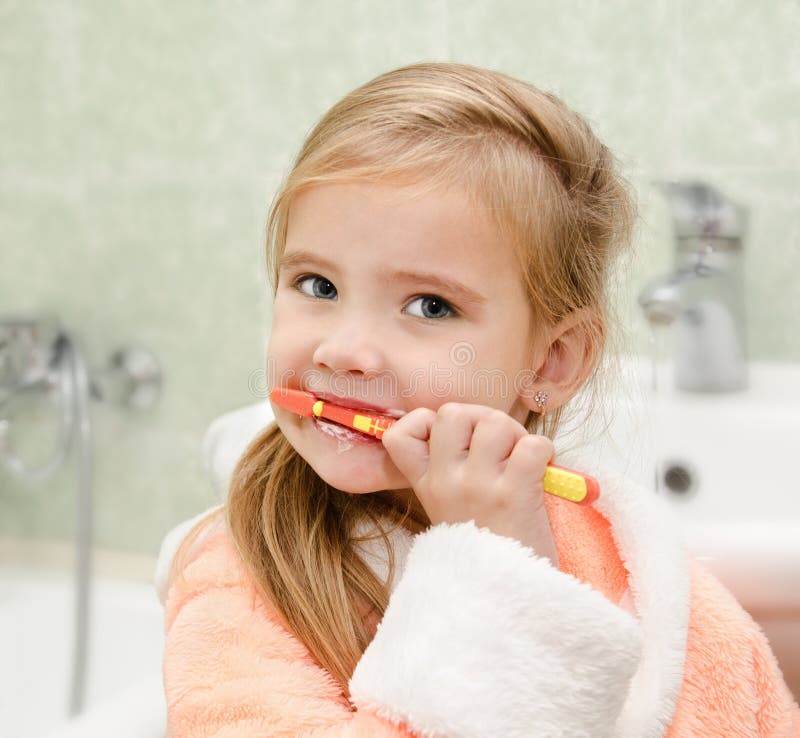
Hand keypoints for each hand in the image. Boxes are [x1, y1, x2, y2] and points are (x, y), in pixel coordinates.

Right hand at [382, 402, 558, 563]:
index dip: (424, 421)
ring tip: (521, 462)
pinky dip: (544, 452)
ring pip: (494, 422)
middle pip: (453, 413)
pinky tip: (542, 473)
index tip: (451, 439)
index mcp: (427, 485)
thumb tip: (481, 427)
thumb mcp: (451, 512)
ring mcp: (478, 486)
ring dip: (516, 435)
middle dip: (483, 419)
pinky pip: (531, 445)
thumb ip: (453, 472)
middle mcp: (446, 482)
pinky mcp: (513, 494)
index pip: (398, 434)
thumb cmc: (488, 552)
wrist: (507, 603)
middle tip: (499, 447)